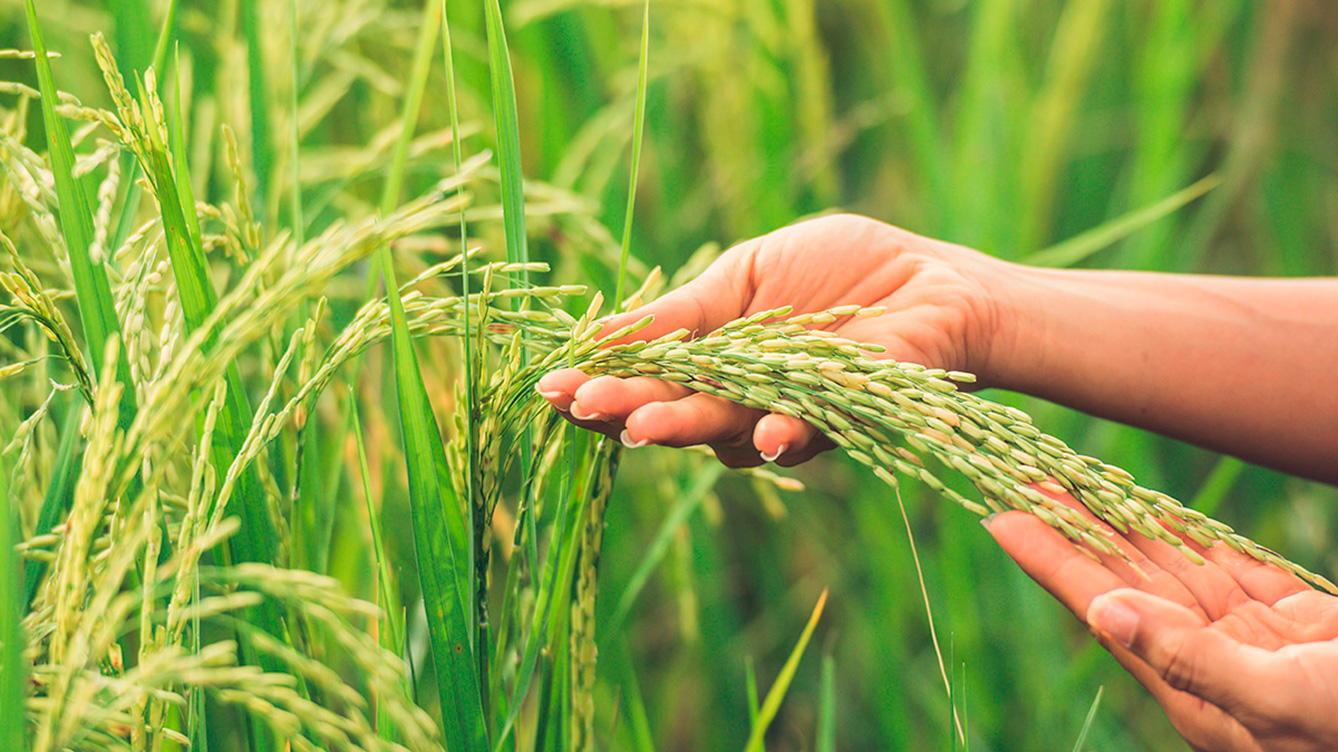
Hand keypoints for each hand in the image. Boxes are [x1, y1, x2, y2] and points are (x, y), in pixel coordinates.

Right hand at [537, 214, 1015, 466]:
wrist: (931, 281)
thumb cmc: (840, 269)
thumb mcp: (747, 274)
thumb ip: (684, 312)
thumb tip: (600, 335)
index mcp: (711, 358)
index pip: (644, 377)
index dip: (600, 383)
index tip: (550, 385)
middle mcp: (739, 398)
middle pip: (672, 410)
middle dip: (626, 411)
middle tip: (585, 408)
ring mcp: (785, 414)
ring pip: (724, 431)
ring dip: (685, 426)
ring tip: (644, 423)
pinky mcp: (840, 420)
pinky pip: (801, 433)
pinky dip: (780, 434)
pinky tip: (761, 434)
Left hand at [988, 489, 1337, 751]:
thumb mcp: (1280, 698)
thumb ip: (1191, 659)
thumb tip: (1104, 615)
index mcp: (1191, 686)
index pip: (1101, 605)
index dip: (1049, 558)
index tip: (999, 514)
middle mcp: (1206, 660)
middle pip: (1121, 578)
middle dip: (1072, 528)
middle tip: (1019, 476)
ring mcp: (1246, 639)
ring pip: (1167, 566)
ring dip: (1118, 523)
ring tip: (1068, 480)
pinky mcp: (1288, 621)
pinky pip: (1222, 568)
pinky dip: (1184, 535)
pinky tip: (1146, 510)